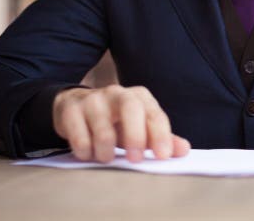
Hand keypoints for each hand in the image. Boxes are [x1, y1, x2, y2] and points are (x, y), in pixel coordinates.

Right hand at [53, 85, 190, 162]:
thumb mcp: (139, 127)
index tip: (163, 156)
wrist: (75, 105)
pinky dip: (85, 151)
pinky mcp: (71, 109)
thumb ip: (161, 138)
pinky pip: (79, 136)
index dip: (160, 135)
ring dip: (106, 151)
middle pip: (131, 108)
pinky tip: (87, 153)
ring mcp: (92, 99)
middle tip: (135, 160)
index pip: (154, 113)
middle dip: (136, 136)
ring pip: (103, 128)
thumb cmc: (114, 121)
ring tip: (106, 158)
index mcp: (139, 97)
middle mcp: (117, 93)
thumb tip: (183, 150)